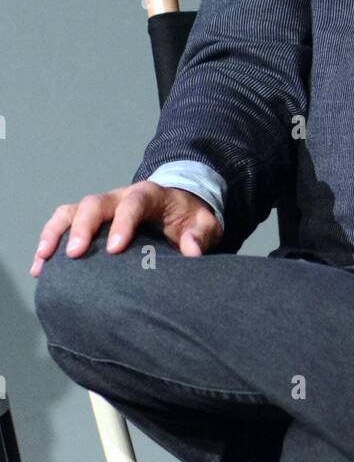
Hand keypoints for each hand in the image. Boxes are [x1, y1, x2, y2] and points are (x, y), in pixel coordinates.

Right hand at [30, 181, 222, 275]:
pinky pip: (64, 223)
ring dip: (56, 231)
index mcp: (151, 195)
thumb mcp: (205, 225)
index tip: (116, 248)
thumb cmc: (190, 220)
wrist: (179, 209)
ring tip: (44, 258)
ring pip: (72, 209)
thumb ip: (201, 236)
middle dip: (83, 227)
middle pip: (95, 203)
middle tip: (74, 253)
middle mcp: (122, 196)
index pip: (134, 203)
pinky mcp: (91, 220)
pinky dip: (49, 241)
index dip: (123, 223)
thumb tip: (190, 250)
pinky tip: (39, 266)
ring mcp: (103, 207)